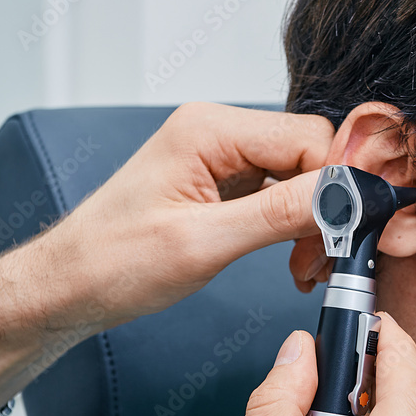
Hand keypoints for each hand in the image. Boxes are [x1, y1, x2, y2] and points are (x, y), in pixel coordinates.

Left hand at [0, 102, 333, 403]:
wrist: (70, 286)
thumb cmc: (111, 262)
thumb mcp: (203, 242)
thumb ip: (279, 213)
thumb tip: (345, 195)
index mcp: (208, 129)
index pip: (309, 136)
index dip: (335, 185)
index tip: (341, 233)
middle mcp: (218, 132)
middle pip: (311, 153)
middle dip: (326, 207)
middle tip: (319, 258)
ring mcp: (222, 156)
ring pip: (302, 175)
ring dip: (312, 221)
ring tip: (303, 265)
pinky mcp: (225, 181)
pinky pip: (282, 192)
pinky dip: (294, 226)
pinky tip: (292, 256)